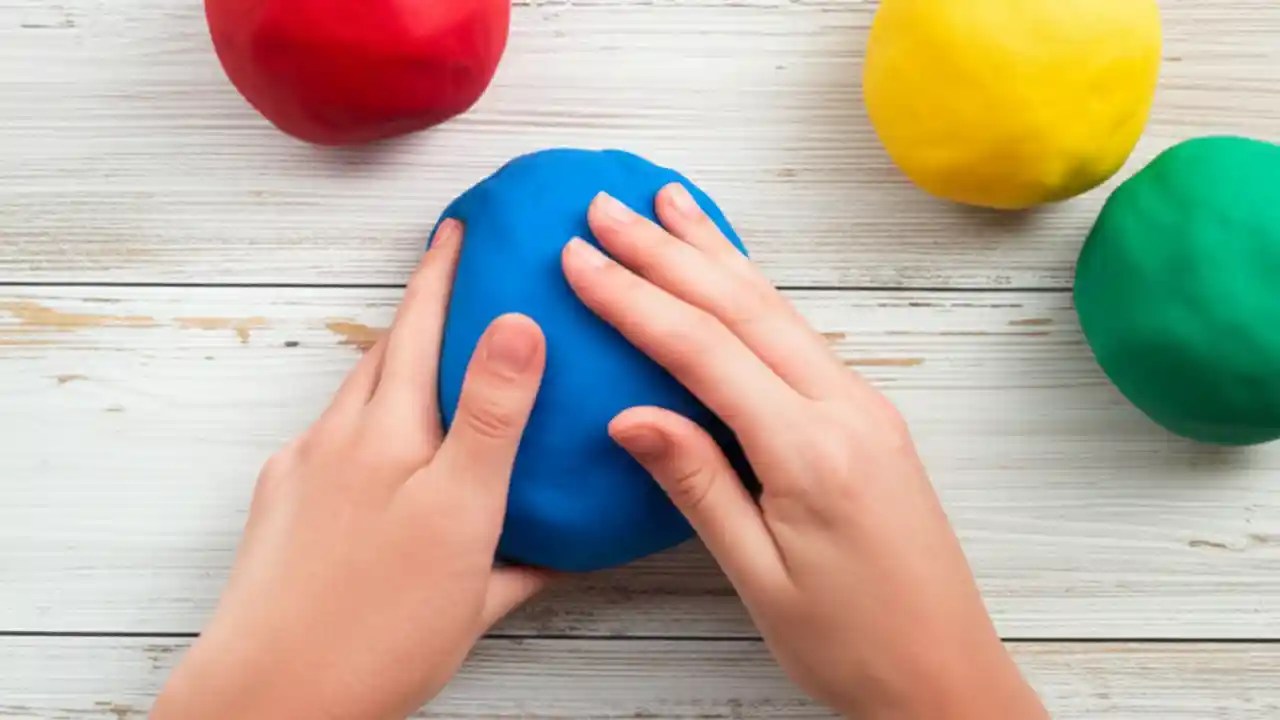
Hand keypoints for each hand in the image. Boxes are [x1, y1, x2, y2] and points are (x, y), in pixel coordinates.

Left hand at [154, 220, 550, 719]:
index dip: (442, 274)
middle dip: (420, 315)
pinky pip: (338, 445)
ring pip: (361, 402)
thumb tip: (520, 331)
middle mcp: (341, 443)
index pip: (421, 328)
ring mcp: (305, 478)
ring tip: (438, 371)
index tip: (458, 228)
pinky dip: (371, 428)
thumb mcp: (464, 523)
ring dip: (396, 371)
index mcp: (391, 437)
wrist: (269, 700)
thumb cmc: (378, 627)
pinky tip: (398, 465)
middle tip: (457, 284)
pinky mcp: (284, 512)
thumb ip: (495, 423)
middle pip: (385, 356)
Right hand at [561, 187, 1047, 719]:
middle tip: (607, 206)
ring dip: (715, 255)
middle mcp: (846, 411)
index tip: (579, 259)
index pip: (705, 351)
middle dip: (669, 252)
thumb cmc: (852, 643)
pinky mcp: (869, 418)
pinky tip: (731, 273)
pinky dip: (754, 293)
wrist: (946, 674)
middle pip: (743, 308)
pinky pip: (800, 336)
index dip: (635, 300)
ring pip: (778, 310)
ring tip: (668, 206)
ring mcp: (865, 408)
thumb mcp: (760, 578)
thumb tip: (630, 416)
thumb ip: (698, 486)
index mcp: (812, 452)